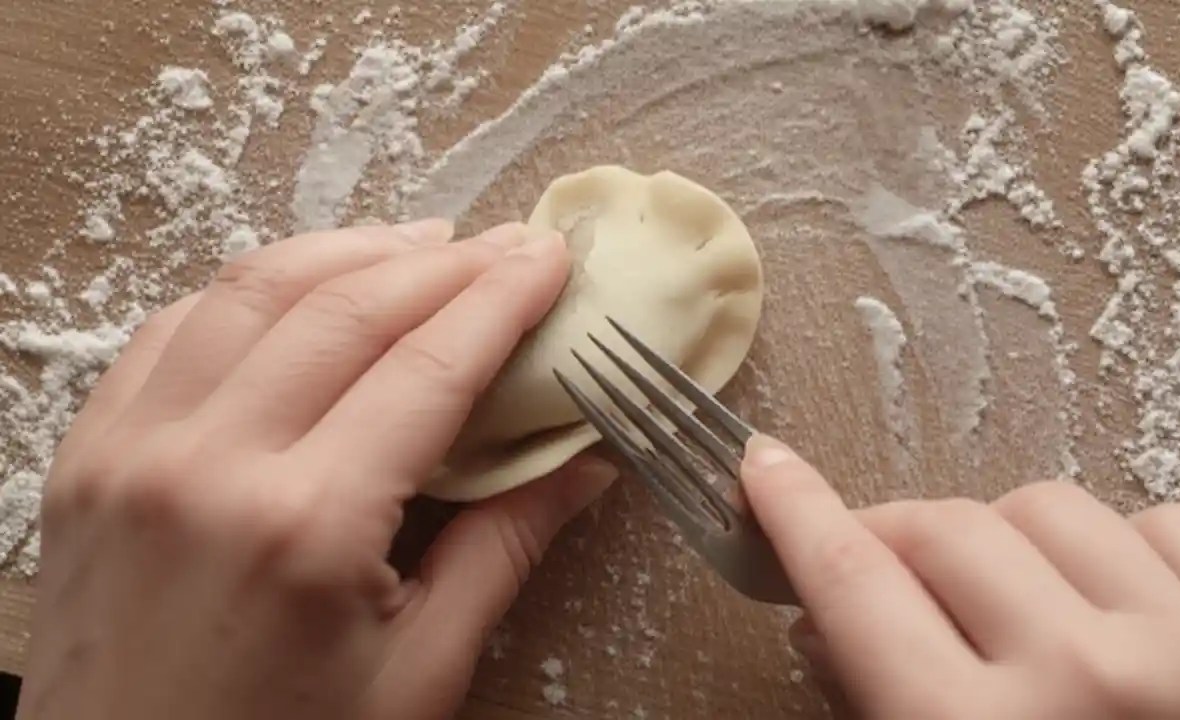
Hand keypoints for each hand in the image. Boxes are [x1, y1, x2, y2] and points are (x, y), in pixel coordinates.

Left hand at [19, 220, 615, 719]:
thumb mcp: (418, 671)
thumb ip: (504, 547)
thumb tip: (583, 460)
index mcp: (305, 527)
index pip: (427, 365)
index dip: (501, 298)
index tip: (550, 257)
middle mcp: (205, 466)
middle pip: (345, 307)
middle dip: (442, 261)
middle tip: (505, 243)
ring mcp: (130, 452)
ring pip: (251, 293)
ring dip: (348, 252)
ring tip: (421, 244)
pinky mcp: (87, 457)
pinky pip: (173, 330)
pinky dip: (249, 291)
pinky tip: (304, 290)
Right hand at [740, 436, 1179, 719]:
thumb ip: (876, 718)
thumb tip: (828, 628)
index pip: (852, 580)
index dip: (794, 512)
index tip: (767, 469)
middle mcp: (1086, 681)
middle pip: (940, 529)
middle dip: (893, 538)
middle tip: (882, 569)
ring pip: (1048, 510)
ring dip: (1005, 546)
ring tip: (1009, 607)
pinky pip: (1166, 528)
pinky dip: (1121, 554)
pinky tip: (1112, 608)